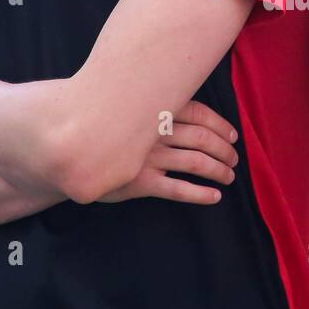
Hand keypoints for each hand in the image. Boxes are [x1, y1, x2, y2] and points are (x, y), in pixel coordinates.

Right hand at [98, 99, 238, 204]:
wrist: (74, 157)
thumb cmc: (109, 136)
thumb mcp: (130, 116)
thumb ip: (156, 112)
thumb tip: (192, 116)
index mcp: (155, 112)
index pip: (198, 113)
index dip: (220, 125)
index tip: (232, 136)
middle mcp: (154, 133)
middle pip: (202, 138)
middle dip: (223, 149)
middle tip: (233, 159)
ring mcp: (148, 158)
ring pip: (195, 162)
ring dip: (218, 170)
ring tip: (229, 176)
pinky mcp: (141, 183)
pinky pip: (178, 189)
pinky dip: (201, 194)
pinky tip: (214, 197)